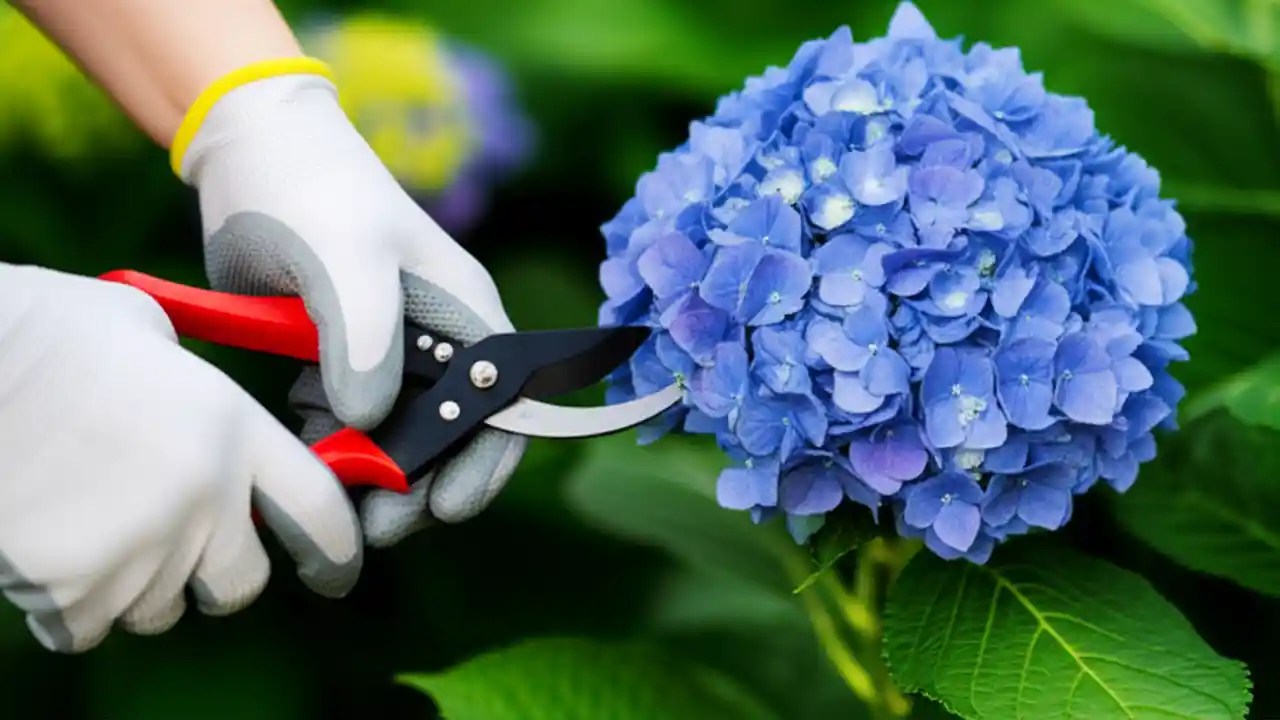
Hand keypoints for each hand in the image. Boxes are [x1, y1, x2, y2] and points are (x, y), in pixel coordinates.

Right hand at [0, 263, 361, 652]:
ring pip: (157, 609)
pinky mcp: (77, 590)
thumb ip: (195, 383)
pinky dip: (66, 605)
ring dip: (130, 585)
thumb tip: (208, 409)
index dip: (336, 551)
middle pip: (242, 582)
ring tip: (84, 520)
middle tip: (172, 545)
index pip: (322, 511)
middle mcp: (206, 495)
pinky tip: (42, 546)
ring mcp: (145, 548)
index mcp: (234, 428)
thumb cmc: (44, 331)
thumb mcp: (147, 331)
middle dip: (215, 576)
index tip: (334, 572)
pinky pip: (85, 628)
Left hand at [175, 63, 526, 544]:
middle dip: (419, 485)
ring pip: (398, 438)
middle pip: (452, 439)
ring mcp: (392, 353)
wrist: (253, 152)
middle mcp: (441, 342)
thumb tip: (366, 422)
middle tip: (374, 524)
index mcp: (469, 317)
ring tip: (333, 490)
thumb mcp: (348, 258)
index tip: (442, 510)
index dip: (483, 466)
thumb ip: (366, 340)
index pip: (505, 410)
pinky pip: (350, 420)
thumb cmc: (317, 193)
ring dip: (373, 474)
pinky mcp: (344, 358)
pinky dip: (333, 443)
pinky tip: (305, 440)